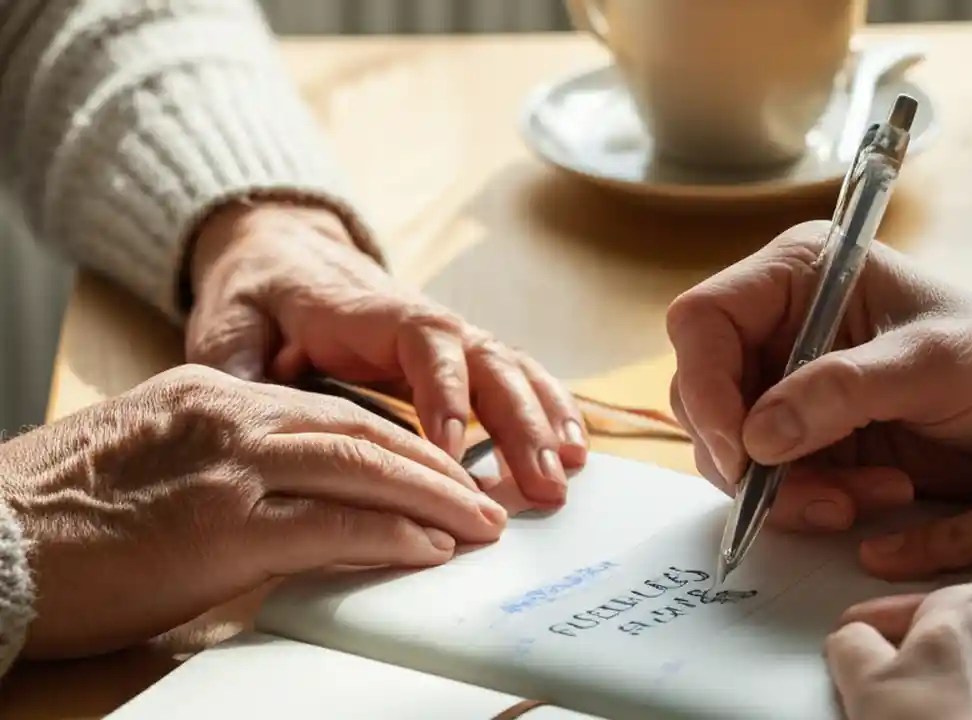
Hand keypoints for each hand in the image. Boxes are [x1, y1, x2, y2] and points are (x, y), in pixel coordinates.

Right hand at [0, 365, 506, 658]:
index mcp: (211, 394)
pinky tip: (430, 547)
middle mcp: (228, 416)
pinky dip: (391, 533)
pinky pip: (333, 523)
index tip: (437, 466)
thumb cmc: (57, 517)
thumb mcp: (154, 461)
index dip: (395, 442)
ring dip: (434, 496)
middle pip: (361, 431)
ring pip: (362, 466)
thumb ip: (227, 463)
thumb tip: (293, 498)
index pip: (329, 412)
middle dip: (433, 465)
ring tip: (480, 521)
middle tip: (483, 493)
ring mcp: (228, 465)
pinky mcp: (223, 524)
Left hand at [187, 202, 586, 505]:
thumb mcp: (225, 324)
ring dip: (544, 421)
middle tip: (542, 482)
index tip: (451, 449)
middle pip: (488, 362)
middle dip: (520, 422)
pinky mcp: (457, 357)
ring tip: (570, 473)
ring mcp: (448, 338)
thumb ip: (234, 367)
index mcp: (370, 311)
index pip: (424, 342)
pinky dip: (549, 407)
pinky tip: (575, 446)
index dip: (443, 392)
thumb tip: (243, 420)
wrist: (283, 254)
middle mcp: (423, 322)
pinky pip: (514, 377)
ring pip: (511, 372)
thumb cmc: (257, 293)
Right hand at [666, 221, 971, 530]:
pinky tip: (874, 497)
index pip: (705, 321)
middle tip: (805, 495)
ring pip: (736, 447)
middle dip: (748, 453)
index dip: (705, 385)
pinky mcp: (819, 439)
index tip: (740, 448)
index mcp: (804, 273)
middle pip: (706, 392)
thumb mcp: (931, 366)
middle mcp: (789, 325)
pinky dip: (811, 503)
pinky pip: (776, 481)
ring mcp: (799, 386)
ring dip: (786, 488)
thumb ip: (840, 392)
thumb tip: (755, 438)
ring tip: (860, 498)